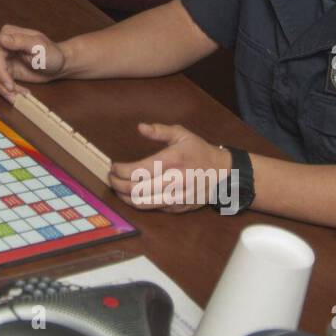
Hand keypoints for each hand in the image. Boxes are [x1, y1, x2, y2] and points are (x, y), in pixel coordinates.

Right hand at [0, 24, 66, 101]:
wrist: (58, 65)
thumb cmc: (52, 53)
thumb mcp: (38, 46)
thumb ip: (20, 41)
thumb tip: (1, 38)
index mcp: (8, 34)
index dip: (0, 71)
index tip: (10, 85)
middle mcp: (1, 44)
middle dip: (1, 83)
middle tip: (14, 96)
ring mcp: (2, 57)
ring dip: (3, 89)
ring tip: (17, 97)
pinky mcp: (4, 68)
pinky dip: (7, 90)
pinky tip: (19, 94)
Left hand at [107, 123, 230, 213]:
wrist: (224, 174)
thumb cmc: (199, 152)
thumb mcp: (182, 135)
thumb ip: (160, 131)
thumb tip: (140, 127)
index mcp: (171, 161)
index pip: (137, 171)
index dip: (120, 171)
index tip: (113, 167)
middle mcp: (173, 181)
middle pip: (135, 189)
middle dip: (117, 184)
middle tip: (111, 178)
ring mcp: (176, 197)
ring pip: (142, 203)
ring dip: (125, 197)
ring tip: (118, 188)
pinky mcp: (178, 207)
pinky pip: (153, 208)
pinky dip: (139, 203)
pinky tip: (133, 195)